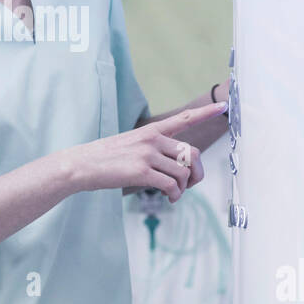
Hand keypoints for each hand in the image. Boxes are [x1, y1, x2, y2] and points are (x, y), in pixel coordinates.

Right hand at [64, 102, 225, 203]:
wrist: (80, 165)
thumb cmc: (104, 159)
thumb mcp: (129, 145)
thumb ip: (152, 150)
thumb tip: (173, 170)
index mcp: (150, 131)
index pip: (183, 119)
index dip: (205, 112)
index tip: (223, 105)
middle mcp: (152, 140)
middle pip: (191, 154)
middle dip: (197, 172)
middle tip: (190, 184)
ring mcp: (147, 154)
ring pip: (183, 172)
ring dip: (184, 188)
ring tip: (174, 195)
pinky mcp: (141, 171)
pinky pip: (172, 185)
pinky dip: (175, 195)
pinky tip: (168, 198)